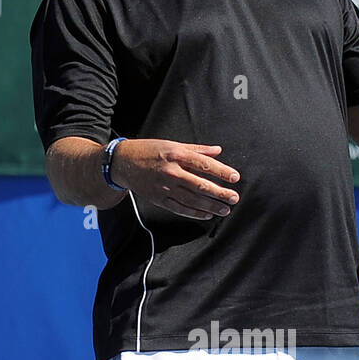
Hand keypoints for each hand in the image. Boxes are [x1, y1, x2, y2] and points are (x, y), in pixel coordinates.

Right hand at [109, 139, 239, 219]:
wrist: (123, 163)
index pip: (204, 164)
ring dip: (211, 206)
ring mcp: (165, 187)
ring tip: (225, 210)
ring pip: (192, 200)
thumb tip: (218, 151)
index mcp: (176, 155)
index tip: (235, 178)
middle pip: (201, 185)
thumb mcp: (173, 144)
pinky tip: (207, 214)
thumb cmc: (150, 151)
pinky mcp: (159, 199)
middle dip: (220, 193)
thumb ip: (197, 150)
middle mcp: (171, 172)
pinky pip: (180, 209)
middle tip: (234, 198)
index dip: (221, 172)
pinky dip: (195, 213)